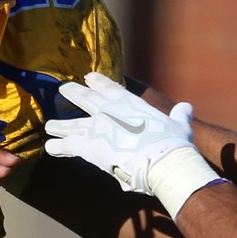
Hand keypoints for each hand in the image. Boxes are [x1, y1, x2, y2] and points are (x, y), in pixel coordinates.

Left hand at [44, 72, 223, 216]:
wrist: (159, 160)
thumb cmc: (173, 143)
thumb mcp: (180, 124)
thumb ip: (180, 115)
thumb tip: (187, 107)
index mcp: (130, 103)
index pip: (110, 88)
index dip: (98, 82)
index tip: (88, 77)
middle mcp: (109, 111)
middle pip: (85, 99)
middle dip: (74, 94)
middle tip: (63, 89)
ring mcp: (96, 127)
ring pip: (72, 124)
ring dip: (61, 125)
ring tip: (50, 126)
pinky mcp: (87, 146)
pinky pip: (67, 146)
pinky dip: (59, 147)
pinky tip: (50, 148)